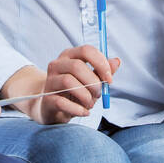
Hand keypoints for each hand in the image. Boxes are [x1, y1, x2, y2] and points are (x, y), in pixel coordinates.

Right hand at [4, 46, 119, 123]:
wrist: (52, 108)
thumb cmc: (74, 91)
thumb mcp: (91, 80)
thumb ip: (103, 71)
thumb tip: (116, 61)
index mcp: (69, 56)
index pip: (86, 50)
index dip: (101, 64)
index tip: (110, 79)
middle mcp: (56, 65)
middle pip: (77, 66)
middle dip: (93, 82)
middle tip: (99, 94)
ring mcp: (49, 81)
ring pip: (68, 82)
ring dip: (85, 96)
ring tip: (90, 104)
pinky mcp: (46, 99)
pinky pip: (61, 102)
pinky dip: (77, 109)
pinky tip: (84, 112)